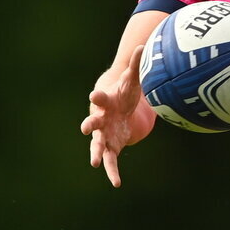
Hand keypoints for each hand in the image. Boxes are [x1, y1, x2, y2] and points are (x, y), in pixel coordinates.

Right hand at [80, 45, 147, 186]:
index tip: (94, 95)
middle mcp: (100, 120)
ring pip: (97, 145)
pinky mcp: (110, 147)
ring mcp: (103, 135)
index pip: (100, 98)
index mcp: (105, 102)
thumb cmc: (124, 93)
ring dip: (96, 153)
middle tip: (85, 128)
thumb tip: (144, 46)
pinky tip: (116, 183)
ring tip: (93, 162)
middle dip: (88, 125)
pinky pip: (110, 161)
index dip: (97, 97)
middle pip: (92, 122)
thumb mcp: (131, 80)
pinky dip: (112, 172)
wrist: (117, 108)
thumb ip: (136, 65)